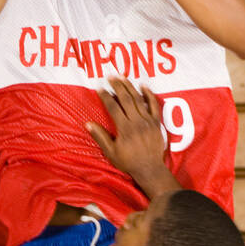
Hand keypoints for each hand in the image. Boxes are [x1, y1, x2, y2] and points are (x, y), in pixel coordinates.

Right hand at [86, 78, 176, 195]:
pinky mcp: (157, 122)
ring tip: (123, 77)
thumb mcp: (111, 152)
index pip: (113, 108)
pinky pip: (154, 105)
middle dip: (117, 86)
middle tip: (110, 76)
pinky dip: (149, 94)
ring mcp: (148, 121)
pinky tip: (143, 86)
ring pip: (139, 99)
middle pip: (126, 99)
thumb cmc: (128, 162)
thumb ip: (100, 136)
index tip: (100, 88)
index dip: (106, 97)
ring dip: (130, 87)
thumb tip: (88, 124)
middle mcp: (137, 122)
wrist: (150, 169)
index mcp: (125, 129)